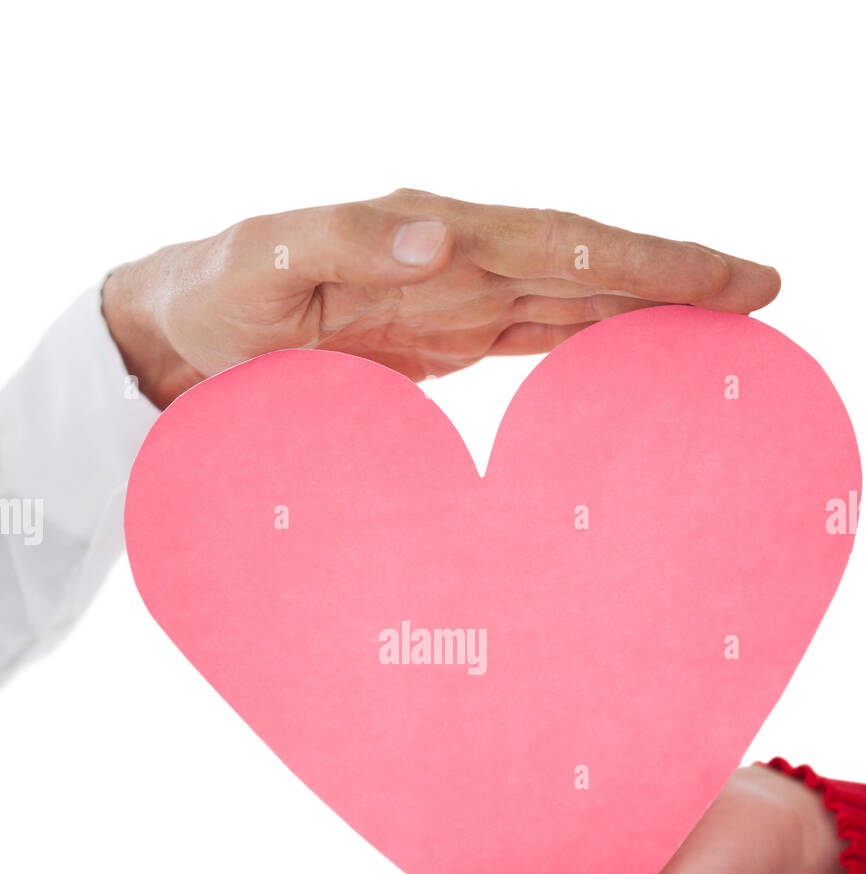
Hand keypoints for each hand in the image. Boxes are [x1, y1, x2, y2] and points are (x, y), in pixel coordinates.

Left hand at [101, 189, 779, 406]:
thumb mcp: (264, 263)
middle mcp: (457, 257)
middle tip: (762, 292)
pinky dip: (592, 339)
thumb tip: (442, 239)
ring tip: (727, 318)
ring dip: (648, 307)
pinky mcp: (445, 332)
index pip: (559, 246)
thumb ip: (345, 244)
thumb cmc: (218, 293)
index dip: (645, 263)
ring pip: (573, 296)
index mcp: (429, 236)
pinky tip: (634, 353)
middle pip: (587, 264)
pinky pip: (536, 331)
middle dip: (675, 276)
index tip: (721, 279)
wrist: (183, 329)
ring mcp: (456, 294)